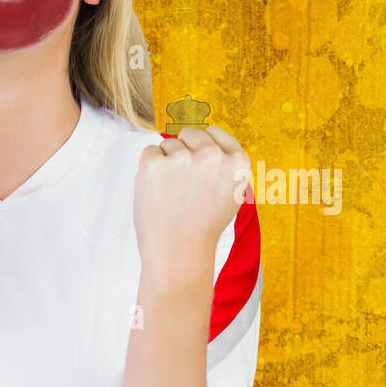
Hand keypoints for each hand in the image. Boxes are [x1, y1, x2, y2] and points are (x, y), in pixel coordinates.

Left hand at [133, 125, 250, 280]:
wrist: (178, 253)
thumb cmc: (203, 225)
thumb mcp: (230, 194)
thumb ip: (224, 164)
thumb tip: (206, 136)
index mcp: (237, 162)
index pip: (215, 133)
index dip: (204, 146)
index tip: (199, 165)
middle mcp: (213, 156)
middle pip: (190, 133)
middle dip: (184, 151)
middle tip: (184, 186)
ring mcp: (183, 158)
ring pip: (168, 144)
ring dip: (166, 164)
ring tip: (173, 195)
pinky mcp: (155, 164)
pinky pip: (149, 152)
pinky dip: (149, 170)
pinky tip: (158, 193)